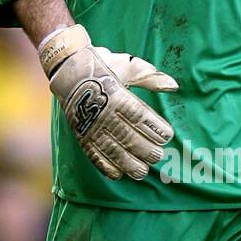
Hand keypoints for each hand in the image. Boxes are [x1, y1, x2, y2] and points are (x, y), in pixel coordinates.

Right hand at [39, 24, 176, 179]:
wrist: (67, 69)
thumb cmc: (103, 66)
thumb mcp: (128, 66)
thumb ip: (151, 78)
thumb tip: (174, 86)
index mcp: (116, 94)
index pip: (138, 115)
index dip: (154, 128)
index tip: (168, 136)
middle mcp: (103, 112)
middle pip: (127, 136)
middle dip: (145, 150)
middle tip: (158, 156)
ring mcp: (90, 125)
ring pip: (111, 149)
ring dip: (128, 163)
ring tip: (142, 172)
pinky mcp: (81, 134)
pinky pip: (93, 154)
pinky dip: (105, 166)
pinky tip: (118, 175)